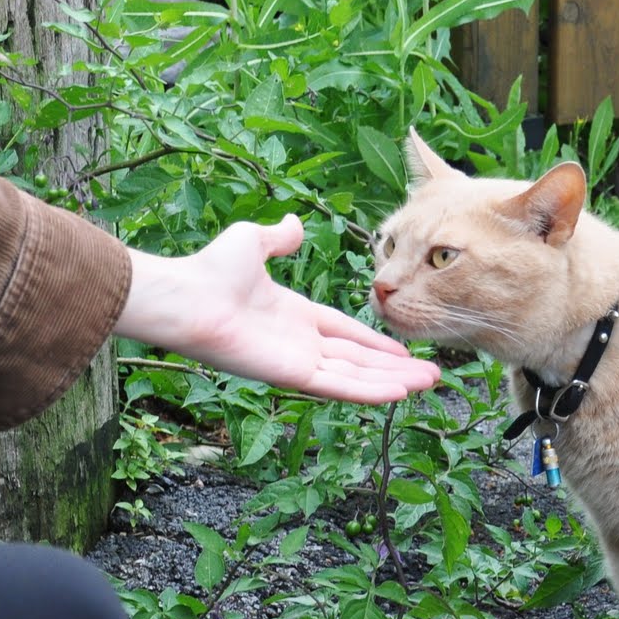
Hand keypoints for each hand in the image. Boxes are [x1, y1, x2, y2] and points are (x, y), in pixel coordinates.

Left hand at [116, 215, 439, 402]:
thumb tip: (293, 224)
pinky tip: (399, 393)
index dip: (374, 341)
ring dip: (392, 381)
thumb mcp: (252, 241)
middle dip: (394, 367)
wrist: (187, 296)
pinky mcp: (293, 376)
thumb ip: (279, 237)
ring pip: (356, 376)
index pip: (343, 332)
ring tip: (428, 383)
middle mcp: (298, 343)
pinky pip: (339, 386)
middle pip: (357, 359)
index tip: (403, 349)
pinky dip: (370, 391)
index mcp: (292, 315)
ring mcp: (297, 362)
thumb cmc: (211, 270)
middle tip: (431, 373)